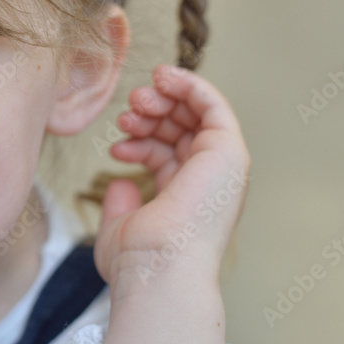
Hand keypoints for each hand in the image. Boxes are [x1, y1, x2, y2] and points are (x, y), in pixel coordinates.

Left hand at [93, 64, 249, 343]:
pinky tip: (163, 77)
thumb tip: (120, 182)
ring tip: (135, 102)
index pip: (169, 154)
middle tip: (128, 110)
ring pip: (197, 113)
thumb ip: (121, 204)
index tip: (115, 144)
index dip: (141, 141)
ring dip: (164, 97)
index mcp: (189, 199)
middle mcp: (209, 182)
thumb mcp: (121, 227)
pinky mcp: (227, 150)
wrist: (157, 265)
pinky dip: (189, 84)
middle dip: (152, 113)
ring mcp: (221, 166)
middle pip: (183, 130)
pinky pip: (213, 103)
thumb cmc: (138, 260)